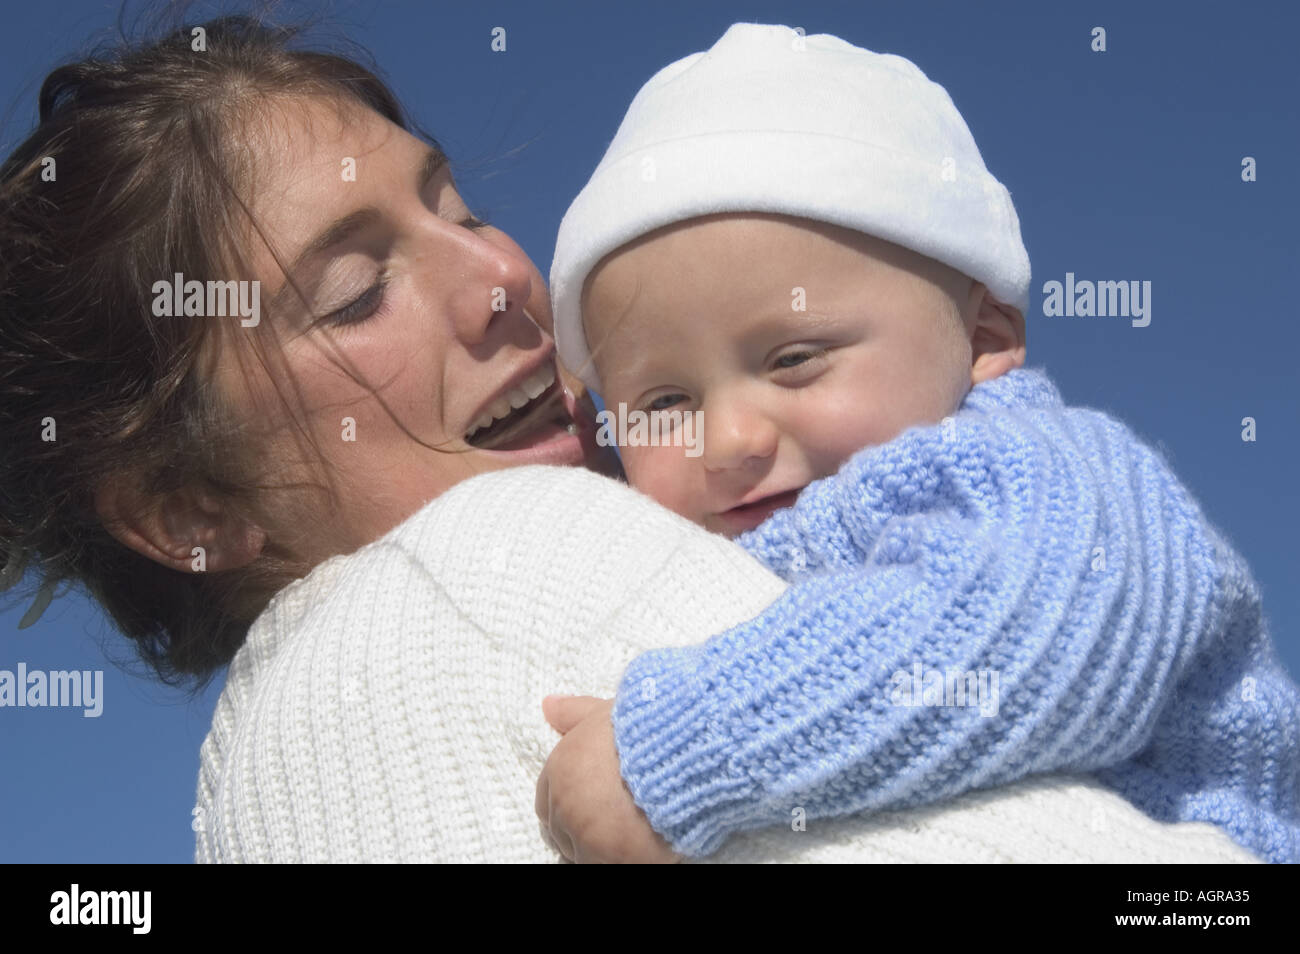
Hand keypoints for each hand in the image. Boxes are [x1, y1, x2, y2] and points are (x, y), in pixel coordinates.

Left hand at [534, 695, 681, 863]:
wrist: (687, 753)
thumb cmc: (648, 727)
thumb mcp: (606, 712)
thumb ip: (573, 712)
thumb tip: (547, 705)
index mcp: (559, 772)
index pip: (547, 804)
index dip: (571, 806)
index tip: (593, 805)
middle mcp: (566, 808)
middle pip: (561, 834)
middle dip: (582, 830)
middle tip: (614, 823)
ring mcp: (588, 838)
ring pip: (584, 856)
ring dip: (601, 850)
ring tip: (629, 834)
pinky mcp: (617, 860)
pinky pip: (609, 867)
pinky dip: (623, 860)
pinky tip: (640, 848)